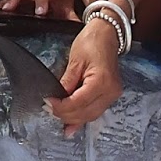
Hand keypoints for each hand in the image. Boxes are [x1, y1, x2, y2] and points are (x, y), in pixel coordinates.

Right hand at [0, 0, 77, 20]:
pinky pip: (5, 1)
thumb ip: (71, 17)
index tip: (40, 11)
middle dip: (16, 0)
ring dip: (6, 2)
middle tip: (10, 8)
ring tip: (0, 9)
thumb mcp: (67, 4)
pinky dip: (0, 5)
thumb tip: (80, 29)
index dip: (42, 3)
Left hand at [49, 18, 122, 133]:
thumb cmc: (92, 41)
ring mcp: (113, 95)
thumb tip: (56, 97)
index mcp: (102, 81)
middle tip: (48, 111)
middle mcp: (110, 91)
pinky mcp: (110, 95)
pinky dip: (82, 118)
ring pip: (91, 115)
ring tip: (56, 117)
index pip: (78, 102)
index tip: (47, 103)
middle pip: (85, 113)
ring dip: (73, 119)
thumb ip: (67, 81)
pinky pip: (95, 111)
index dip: (61, 106)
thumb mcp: (75, 60)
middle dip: (65, 115)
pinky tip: (71, 127)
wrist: (107, 33)